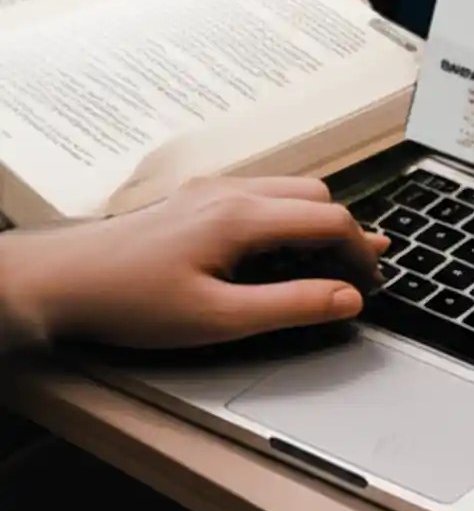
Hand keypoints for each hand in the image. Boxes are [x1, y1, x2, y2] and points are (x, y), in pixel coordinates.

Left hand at [3, 176, 387, 348]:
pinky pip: (262, 195)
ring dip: (316, 223)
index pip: (330, 219)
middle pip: (317, 196)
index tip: (372, 283)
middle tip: (353, 276)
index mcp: (242, 218)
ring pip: (290, 191)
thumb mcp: (221, 319)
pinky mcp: (197, 199)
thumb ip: (293, 306)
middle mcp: (231, 192)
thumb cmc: (132, 301)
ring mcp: (212, 191)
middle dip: (343, 234)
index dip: (361, 252)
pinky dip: (287, 219)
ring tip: (325, 265)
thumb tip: (347, 298)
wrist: (64, 281)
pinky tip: (279, 251)